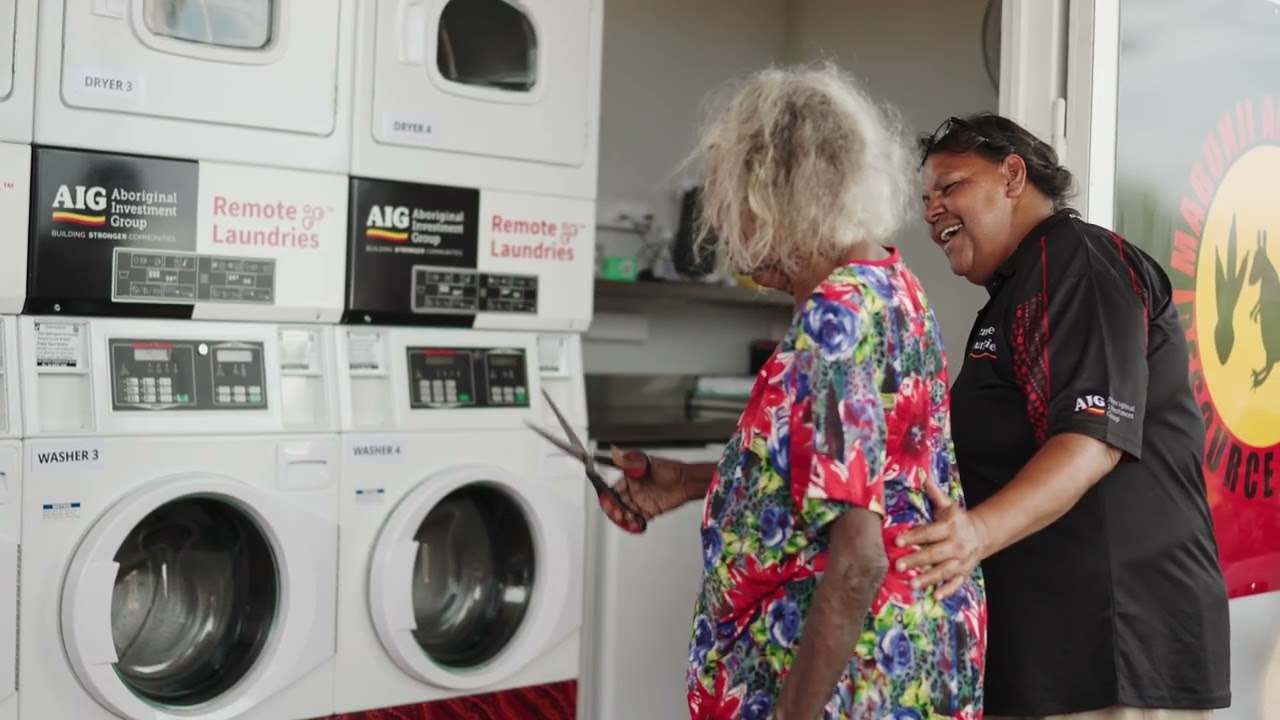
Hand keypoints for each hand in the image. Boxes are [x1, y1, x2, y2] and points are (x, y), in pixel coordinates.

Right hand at [605, 447, 692, 525]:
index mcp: (631, 479)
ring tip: (626, 518)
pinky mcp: (650, 510)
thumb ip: (630, 462)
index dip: (609, 496)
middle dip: (614, 510)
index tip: (607, 501)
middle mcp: (634, 491)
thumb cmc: (669, 469)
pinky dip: (634, 524)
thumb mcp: (647, 463)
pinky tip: (635, 524)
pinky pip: (639, 519)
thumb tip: (616, 455)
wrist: (686, 481)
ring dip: (623, 517)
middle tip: (617, 513)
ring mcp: (642, 501)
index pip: (614, 489)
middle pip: (618, 503)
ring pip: (626, 512)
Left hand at [894, 479, 987, 598]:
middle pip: (934, 554)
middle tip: (898, 565)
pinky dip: (947, 590)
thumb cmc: (958, 519)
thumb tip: (922, 476)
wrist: (982, 533)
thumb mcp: (948, 505)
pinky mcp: (964, 572)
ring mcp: (961, 560)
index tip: (897, 541)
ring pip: (944, 571)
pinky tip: (936, 596)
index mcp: (950, 527)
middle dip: (916, 560)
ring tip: (912, 584)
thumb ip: (934, 494)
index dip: (913, 537)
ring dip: (928, 578)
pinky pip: (956, 583)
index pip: (929, 533)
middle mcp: (957, 545)